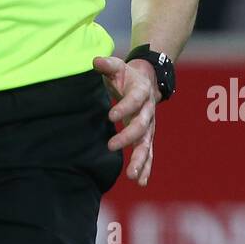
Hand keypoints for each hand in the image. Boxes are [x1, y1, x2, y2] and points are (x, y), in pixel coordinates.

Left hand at [92, 56, 158, 186]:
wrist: (145, 81)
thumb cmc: (125, 75)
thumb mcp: (116, 67)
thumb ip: (107, 64)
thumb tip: (95, 61)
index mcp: (141, 92)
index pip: (135, 100)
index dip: (125, 107)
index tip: (111, 116)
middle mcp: (148, 111)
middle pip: (142, 126)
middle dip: (128, 137)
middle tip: (111, 146)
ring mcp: (149, 126)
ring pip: (146, 145)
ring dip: (141, 160)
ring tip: (132, 176)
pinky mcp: (146, 137)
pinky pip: (148, 154)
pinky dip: (146, 168)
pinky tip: (141, 182)